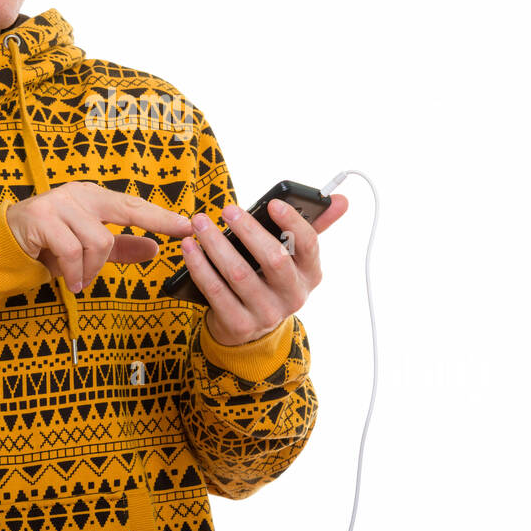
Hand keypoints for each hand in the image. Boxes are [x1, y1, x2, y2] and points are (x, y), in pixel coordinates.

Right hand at [6, 182, 194, 293]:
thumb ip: (120, 248)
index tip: (188, 226)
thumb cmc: (45, 244)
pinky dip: (76, 273)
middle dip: (155, 222)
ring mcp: (58, 203)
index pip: (133, 204)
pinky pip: (72, 250)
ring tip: (81, 281)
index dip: (161, 216)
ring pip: (98, 239)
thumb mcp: (88, 248)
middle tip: (176, 239)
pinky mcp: (40, 217)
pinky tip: (71, 282)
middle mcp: (78, 194)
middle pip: (125, 207)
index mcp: (91, 197)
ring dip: (93, 269)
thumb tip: (155, 250)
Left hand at [182, 194, 348, 346]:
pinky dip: (199, 266)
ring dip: (216, 245)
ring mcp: (266, 313)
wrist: (250, 331)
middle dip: (248, 231)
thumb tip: (341, 200)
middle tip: (227, 209)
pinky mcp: (239, 325)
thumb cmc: (270, 280)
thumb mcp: (295, 259)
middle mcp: (293, 296)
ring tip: (200, 223)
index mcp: (310, 274)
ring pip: (239, 274)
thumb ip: (314, 227)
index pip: (308, 245)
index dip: (292, 223)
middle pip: (273, 259)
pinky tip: (189, 248)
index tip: (272, 203)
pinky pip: (215, 291)